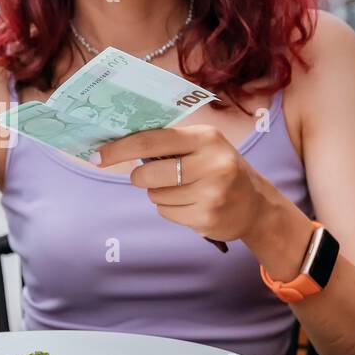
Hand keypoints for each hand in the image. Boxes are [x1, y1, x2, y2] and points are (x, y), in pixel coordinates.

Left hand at [93, 124, 264, 242]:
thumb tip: (117, 146)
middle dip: (142, 177)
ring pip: (155, 195)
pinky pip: (167, 213)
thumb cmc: (218, 168)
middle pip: (147, 174)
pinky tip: (192, 204)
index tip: (98, 156)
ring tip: (186, 190)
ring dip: (161, 194)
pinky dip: (172, 210)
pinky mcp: (207, 217)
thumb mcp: (202, 145)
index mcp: (205, 137)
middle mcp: (212, 163)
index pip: (150, 140)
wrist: (256, 204)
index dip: (119, 149)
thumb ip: (168, 142)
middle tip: (155, 176)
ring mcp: (211, 192)